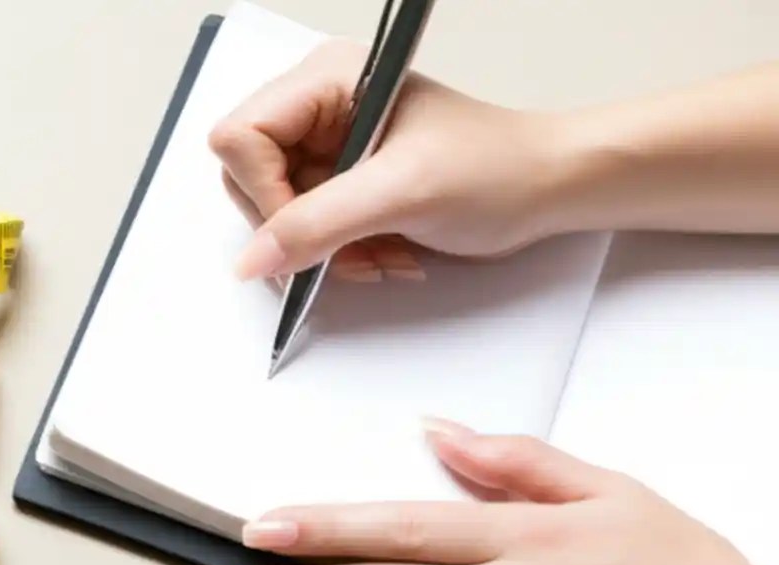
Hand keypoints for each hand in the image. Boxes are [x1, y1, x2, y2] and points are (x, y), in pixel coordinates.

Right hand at [209, 38, 568, 282]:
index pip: (241, 137)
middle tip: (348, 250)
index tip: (307, 232)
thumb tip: (251, 260)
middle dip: (297, 230)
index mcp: (327, 79)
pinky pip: (307, 231)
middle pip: (249, 179)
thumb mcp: (403, 194)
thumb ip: (319, 224)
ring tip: (380, 255)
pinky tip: (385, 253)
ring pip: (276, 215)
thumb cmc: (496, 169)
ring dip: (323, 251)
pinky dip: (340, 256)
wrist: (547, 189)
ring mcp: (328, 145)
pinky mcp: (342, 182)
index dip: (263, 193)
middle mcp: (319, 107)